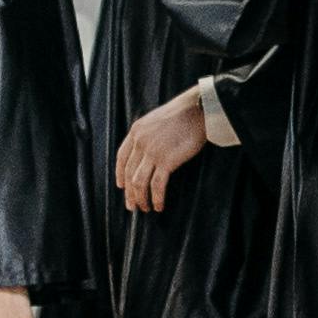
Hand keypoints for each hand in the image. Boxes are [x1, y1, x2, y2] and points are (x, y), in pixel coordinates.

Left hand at [114, 86, 213, 214]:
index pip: (121, 157)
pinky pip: (156, 185)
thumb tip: (147, 152)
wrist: (198, 110)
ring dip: (141, 199)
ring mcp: (152, 151)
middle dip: (130, 194)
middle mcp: (140, 142)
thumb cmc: (184, 114)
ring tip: (146, 208)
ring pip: (139, 182)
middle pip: (129, 173)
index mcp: (136, 131)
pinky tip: (159, 205)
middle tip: (133, 207)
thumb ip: (148, 134)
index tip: (122, 187)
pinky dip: (156, 198)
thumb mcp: (157, 120)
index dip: (120, 175)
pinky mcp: (166, 160)